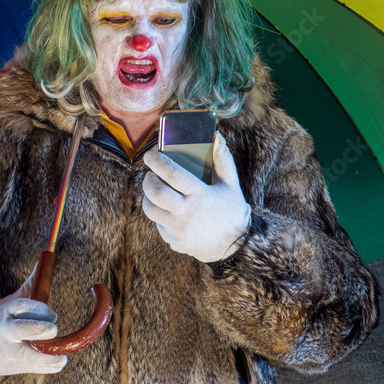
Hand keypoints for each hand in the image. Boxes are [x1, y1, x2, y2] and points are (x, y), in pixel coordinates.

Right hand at [0, 265, 68, 375]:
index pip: (20, 307)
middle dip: (38, 329)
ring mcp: (10, 351)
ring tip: (61, 355)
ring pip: (27, 355)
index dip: (38, 309)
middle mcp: (6, 332)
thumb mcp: (10, 302)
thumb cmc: (3, 320)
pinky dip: (49, 365)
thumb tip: (46, 259)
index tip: (53, 314)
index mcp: (5, 311)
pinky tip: (59, 360)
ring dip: (45, 356)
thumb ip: (31, 286)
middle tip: (53, 330)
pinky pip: (35, 367)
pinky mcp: (16, 366)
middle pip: (20, 329)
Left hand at [142, 133, 250, 262]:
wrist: (235, 247)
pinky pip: (158, 224)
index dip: (157, 161)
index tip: (150, 155)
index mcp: (200, 195)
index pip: (172, 174)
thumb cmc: (232, 212)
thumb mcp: (231, 185)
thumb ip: (223, 161)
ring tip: (155, 191)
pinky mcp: (174, 241)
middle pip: (155, 192)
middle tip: (150, 174)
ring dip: (149, 197)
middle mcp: (186, 213)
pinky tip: (168, 210)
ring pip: (151, 209)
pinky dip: (160, 214)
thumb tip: (217, 137)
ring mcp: (178, 229)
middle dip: (148, 180)